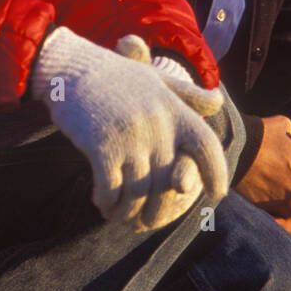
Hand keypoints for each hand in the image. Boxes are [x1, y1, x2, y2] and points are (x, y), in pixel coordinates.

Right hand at [32, 26, 227, 229]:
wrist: (71, 67)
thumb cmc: (114, 75)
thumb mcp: (156, 80)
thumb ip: (188, 95)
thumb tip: (219, 102)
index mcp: (173, 108)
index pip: (206, 145)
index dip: (217, 172)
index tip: (216, 193)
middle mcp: (157, 124)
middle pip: (168, 184)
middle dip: (158, 210)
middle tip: (146, 222)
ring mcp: (130, 136)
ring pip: (138, 192)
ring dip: (128, 212)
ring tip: (119, 216)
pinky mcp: (103, 146)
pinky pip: (111, 189)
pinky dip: (107, 202)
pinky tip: (101, 202)